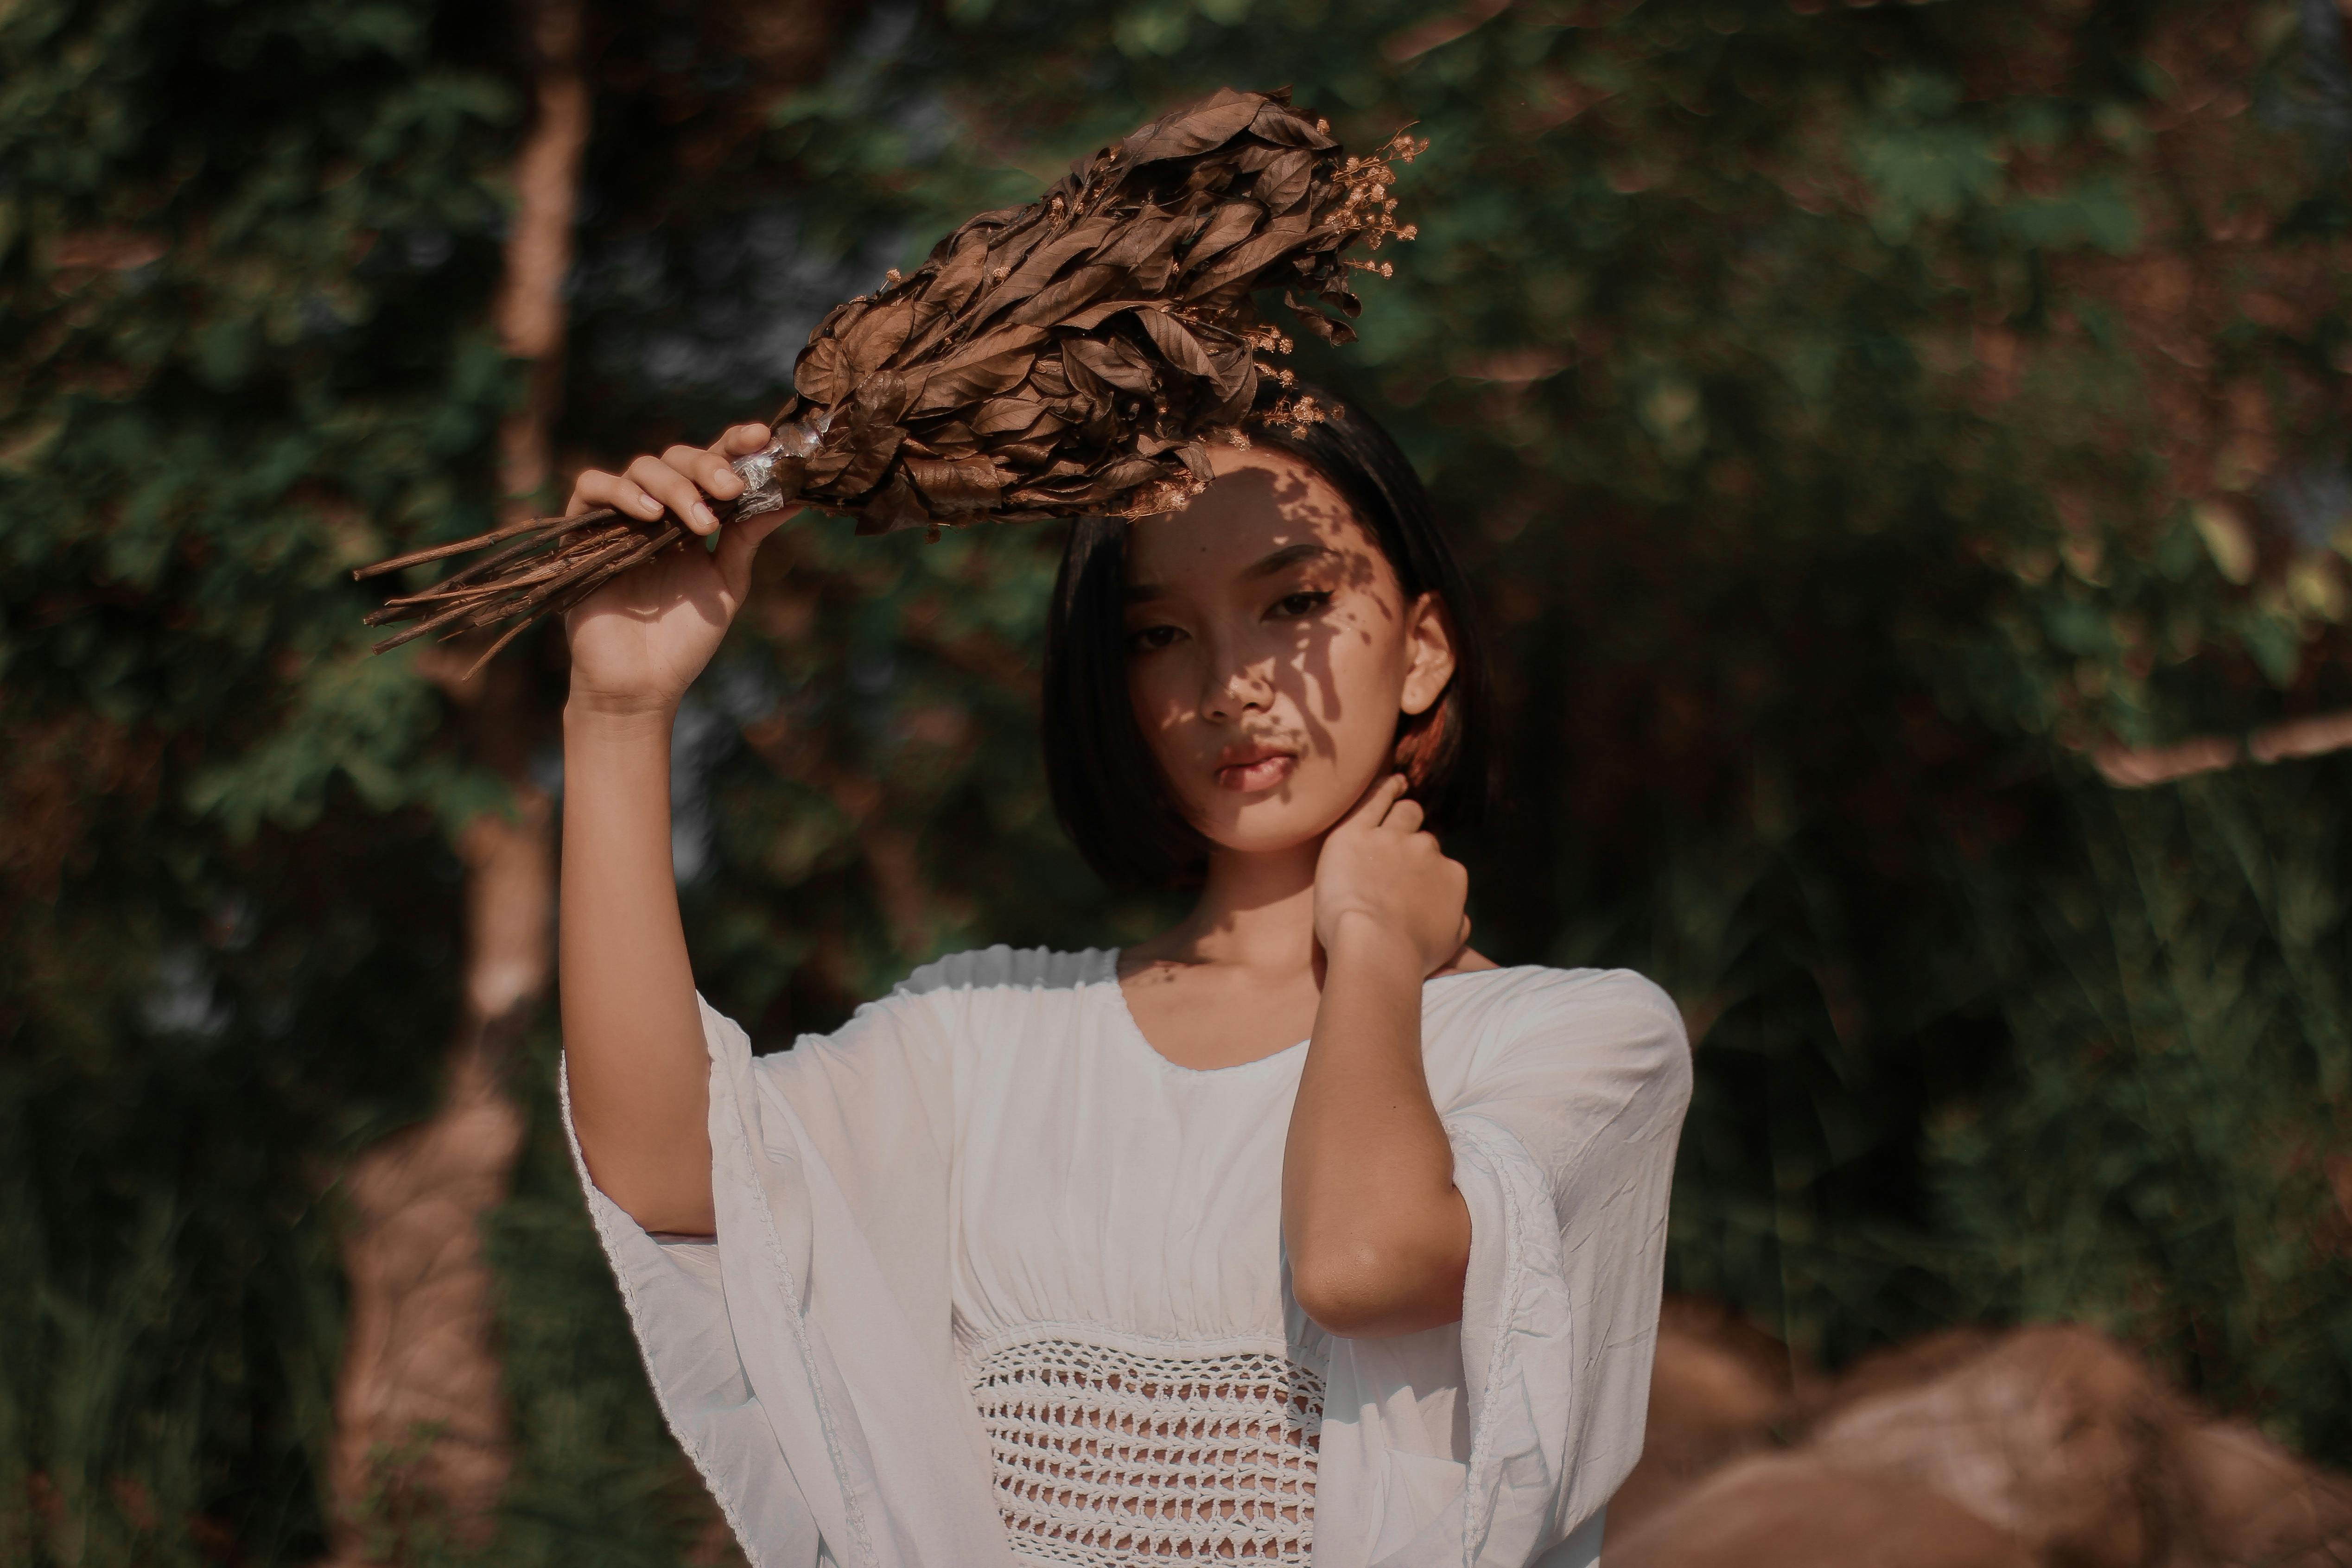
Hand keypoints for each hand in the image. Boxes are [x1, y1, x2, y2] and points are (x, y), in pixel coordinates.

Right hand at [563, 423, 779, 715]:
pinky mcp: (582, 531)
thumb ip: (748, 536)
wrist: (642, 683)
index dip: (733, 444)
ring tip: (698, 522)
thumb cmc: (685, 638)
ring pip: (641, 467)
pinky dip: (621, 492)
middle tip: (731, 489)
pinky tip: (648, 514)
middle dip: (708, 466)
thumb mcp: (727, 582)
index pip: (711, 463)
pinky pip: (592, 487)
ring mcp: (618, 517)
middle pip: (677, 457)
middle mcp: (656, 509)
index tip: (761, 436)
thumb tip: (792, 497)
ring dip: (675, 487)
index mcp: (692, 515)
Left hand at [1312, 774, 1471, 977]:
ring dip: (1402, 816)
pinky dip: (1385, 788)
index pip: (1440, 864)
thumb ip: (1457, 918)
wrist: (1375, 948)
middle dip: (1413, 847)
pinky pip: (1374, 800)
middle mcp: (1426, 851)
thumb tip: (1456, 910)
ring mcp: (1392, 838)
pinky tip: (1391, 783)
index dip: (1425, 874)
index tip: (1411, 887)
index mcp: (1451, 875)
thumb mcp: (1451, 941)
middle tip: (1394, 863)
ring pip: (1404, 814)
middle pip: (1422, 838)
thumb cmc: (1410, 955)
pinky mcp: (1356, 833)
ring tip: (1395, 816)